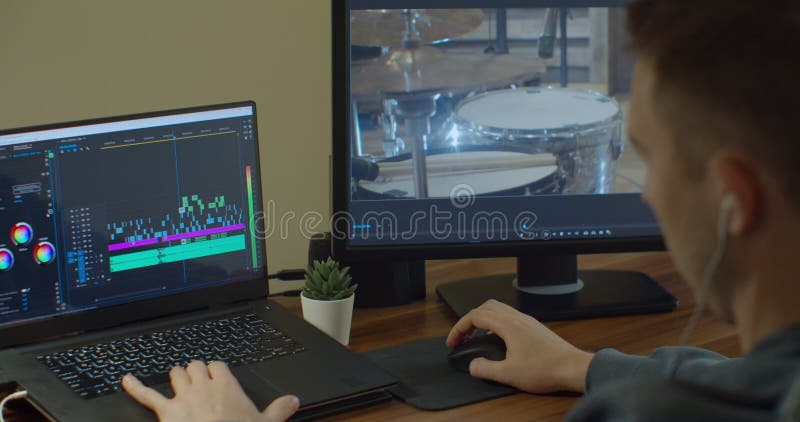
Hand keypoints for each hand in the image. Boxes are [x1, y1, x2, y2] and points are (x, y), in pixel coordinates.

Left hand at [122, 360, 298, 421]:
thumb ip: (279, 410)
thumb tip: (293, 401)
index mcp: (228, 387)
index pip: (219, 366)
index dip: (217, 371)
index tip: (218, 376)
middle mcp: (204, 387)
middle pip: (196, 366)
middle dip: (195, 371)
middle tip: (198, 380)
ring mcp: (184, 398)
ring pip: (175, 374)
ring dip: (176, 377)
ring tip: (178, 380)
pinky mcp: (166, 412)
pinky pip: (147, 395)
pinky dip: (135, 387)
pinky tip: (126, 380)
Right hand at [446, 299, 593, 393]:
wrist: (573, 368)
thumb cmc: (547, 369)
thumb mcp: (508, 374)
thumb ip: (485, 368)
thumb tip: (473, 365)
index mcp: (508, 325)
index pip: (475, 316)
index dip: (459, 328)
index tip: (453, 342)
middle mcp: (518, 318)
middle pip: (486, 307)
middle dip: (470, 320)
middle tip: (463, 336)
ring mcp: (528, 321)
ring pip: (499, 310)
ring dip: (484, 320)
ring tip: (477, 337)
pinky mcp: (535, 328)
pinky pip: (510, 317)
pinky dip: (497, 324)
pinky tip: (499, 342)